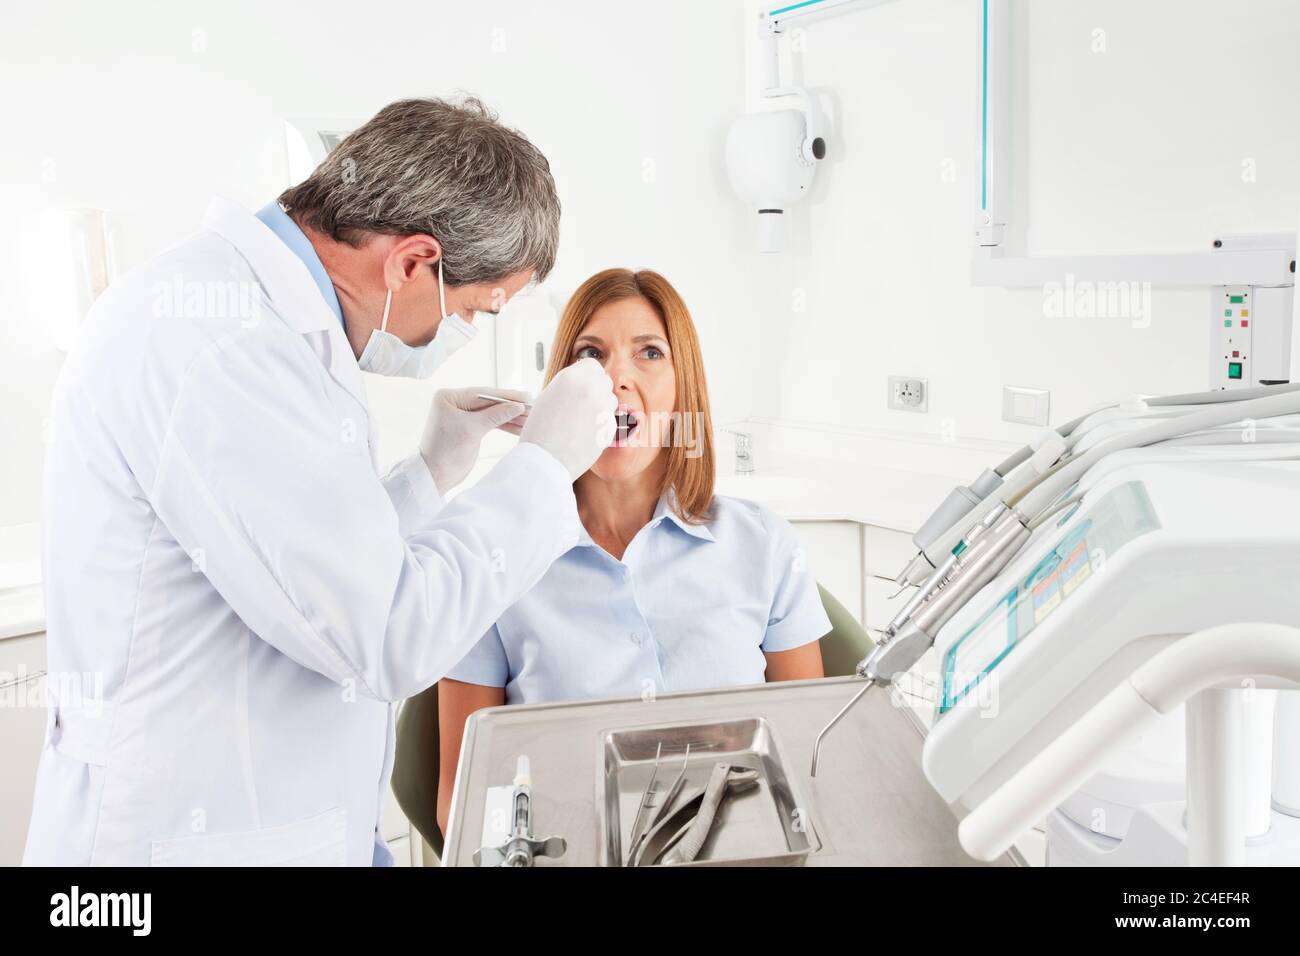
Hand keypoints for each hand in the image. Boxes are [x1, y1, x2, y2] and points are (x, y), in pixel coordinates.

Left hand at [420, 387, 530, 493]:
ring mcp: (463, 415)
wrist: (436, 475)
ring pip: (492, 413)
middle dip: (511, 407)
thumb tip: (518, 406)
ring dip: (511, 417)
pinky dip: (505, 425)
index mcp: (449, 397)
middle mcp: (456, 403)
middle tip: (532, 408)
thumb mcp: (472, 429)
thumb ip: (496, 415)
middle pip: (489, 402)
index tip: (525, 397)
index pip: (483, 394)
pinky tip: (519, 427)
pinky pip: (491, 423)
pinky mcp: (470, 427)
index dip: (506, 396)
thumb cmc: (446, 451)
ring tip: (529, 419)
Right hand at [520, 358, 616, 479]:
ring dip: (601, 407)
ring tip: (581, 421)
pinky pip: (610, 419)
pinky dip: (601, 424)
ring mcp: (602, 407)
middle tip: (582, 405)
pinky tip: (585, 434)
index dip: (588, 375)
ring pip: (610, 399)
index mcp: (570, 377)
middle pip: (604, 381)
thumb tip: (583, 383)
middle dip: (597, 390)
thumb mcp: (548, 398)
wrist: (545, 460)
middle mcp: (590, 388)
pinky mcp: (609, 426)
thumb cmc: (540, 431)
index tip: (582, 386)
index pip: (592, 365)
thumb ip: (569, 386)